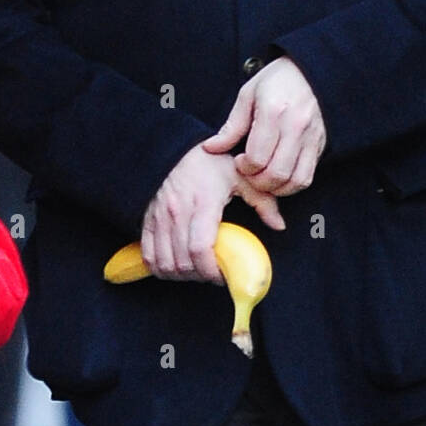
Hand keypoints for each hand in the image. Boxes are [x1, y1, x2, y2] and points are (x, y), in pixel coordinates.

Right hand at [139, 143, 284, 283]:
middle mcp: (177, 213)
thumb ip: (262, 201)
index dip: (211, 271)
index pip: (200, 249)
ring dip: (181, 275)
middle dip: (200, 276)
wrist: (173, 148)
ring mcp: (159, 218)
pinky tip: (176, 266)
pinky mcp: (147, 221)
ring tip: (197, 271)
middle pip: (182, 263)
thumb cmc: (208, 163)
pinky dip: (161, 269)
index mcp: (202, 203)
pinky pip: (148, 256)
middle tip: (214, 273)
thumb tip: (278, 225)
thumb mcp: (240, 176)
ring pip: (165, 264)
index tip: (223, 274)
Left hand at [201, 57, 325, 195]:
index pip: (257, 157)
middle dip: (257, 182)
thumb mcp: (247, 95)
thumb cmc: (276, 81)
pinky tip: (279, 177)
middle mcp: (296, 126)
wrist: (309, 72)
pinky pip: (307, 177)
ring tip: (263, 178)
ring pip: (295, 180)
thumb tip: (210, 148)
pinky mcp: (320, 145)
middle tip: (249, 173)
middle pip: (276, 173)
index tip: (239, 161)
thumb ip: (231, 126)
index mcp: (273, 111)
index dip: (243, 167)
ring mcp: (311, 137)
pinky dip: (292, 185)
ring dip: (275, 188)